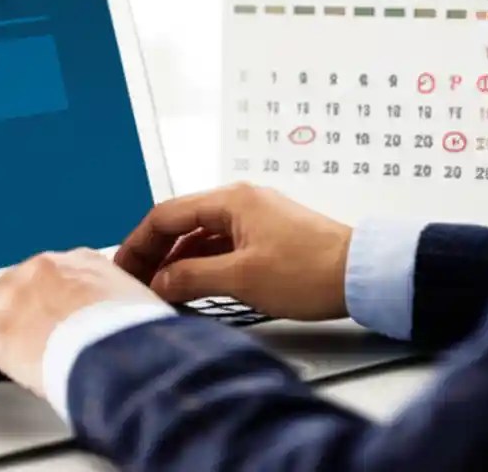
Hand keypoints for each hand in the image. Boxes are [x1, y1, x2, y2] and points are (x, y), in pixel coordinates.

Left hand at [0, 248, 161, 395]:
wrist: (123, 353)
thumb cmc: (140, 338)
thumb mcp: (139, 312)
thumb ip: (121, 312)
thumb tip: (129, 330)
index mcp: (83, 263)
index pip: (51, 271)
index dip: (43, 292)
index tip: (45, 306)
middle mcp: (45, 270)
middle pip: (13, 284)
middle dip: (10, 304)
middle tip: (14, 328)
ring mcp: (15, 297)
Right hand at [113, 183, 351, 319]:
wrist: (364, 274)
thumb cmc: (312, 270)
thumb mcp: (241, 279)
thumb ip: (192, 278)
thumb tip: (160, 282)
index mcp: (230, 200)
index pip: (166, 215)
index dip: (138, 243)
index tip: (122, 267)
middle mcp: (240, 201)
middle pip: (181, 223)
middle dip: (155, 253)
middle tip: (135, 281)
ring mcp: (255, 217)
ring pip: (200, 236)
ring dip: (178, 261)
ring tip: (160, 288)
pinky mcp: (267, 236)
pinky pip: (221, 245)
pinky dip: (202, 264)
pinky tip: (194, 286)